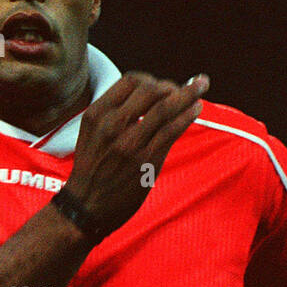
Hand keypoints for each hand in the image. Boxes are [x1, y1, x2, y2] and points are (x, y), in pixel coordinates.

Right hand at [66, 70, 208, 235]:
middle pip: (151, 89)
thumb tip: (148, 97)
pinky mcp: (146, 159)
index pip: (130, 81)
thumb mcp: (91, 135)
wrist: (85, 207)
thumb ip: (113, 115)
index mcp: (97, 114)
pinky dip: (187, 115)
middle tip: (187, 87)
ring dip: (188, 94)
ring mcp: (130, 142)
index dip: (152, 79)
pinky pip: (172, 129)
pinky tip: (195, 109)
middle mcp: (112, 125)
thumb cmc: (91, 171)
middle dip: (173, 85)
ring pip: (165, 107)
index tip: (162, 85)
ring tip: (201, 86)